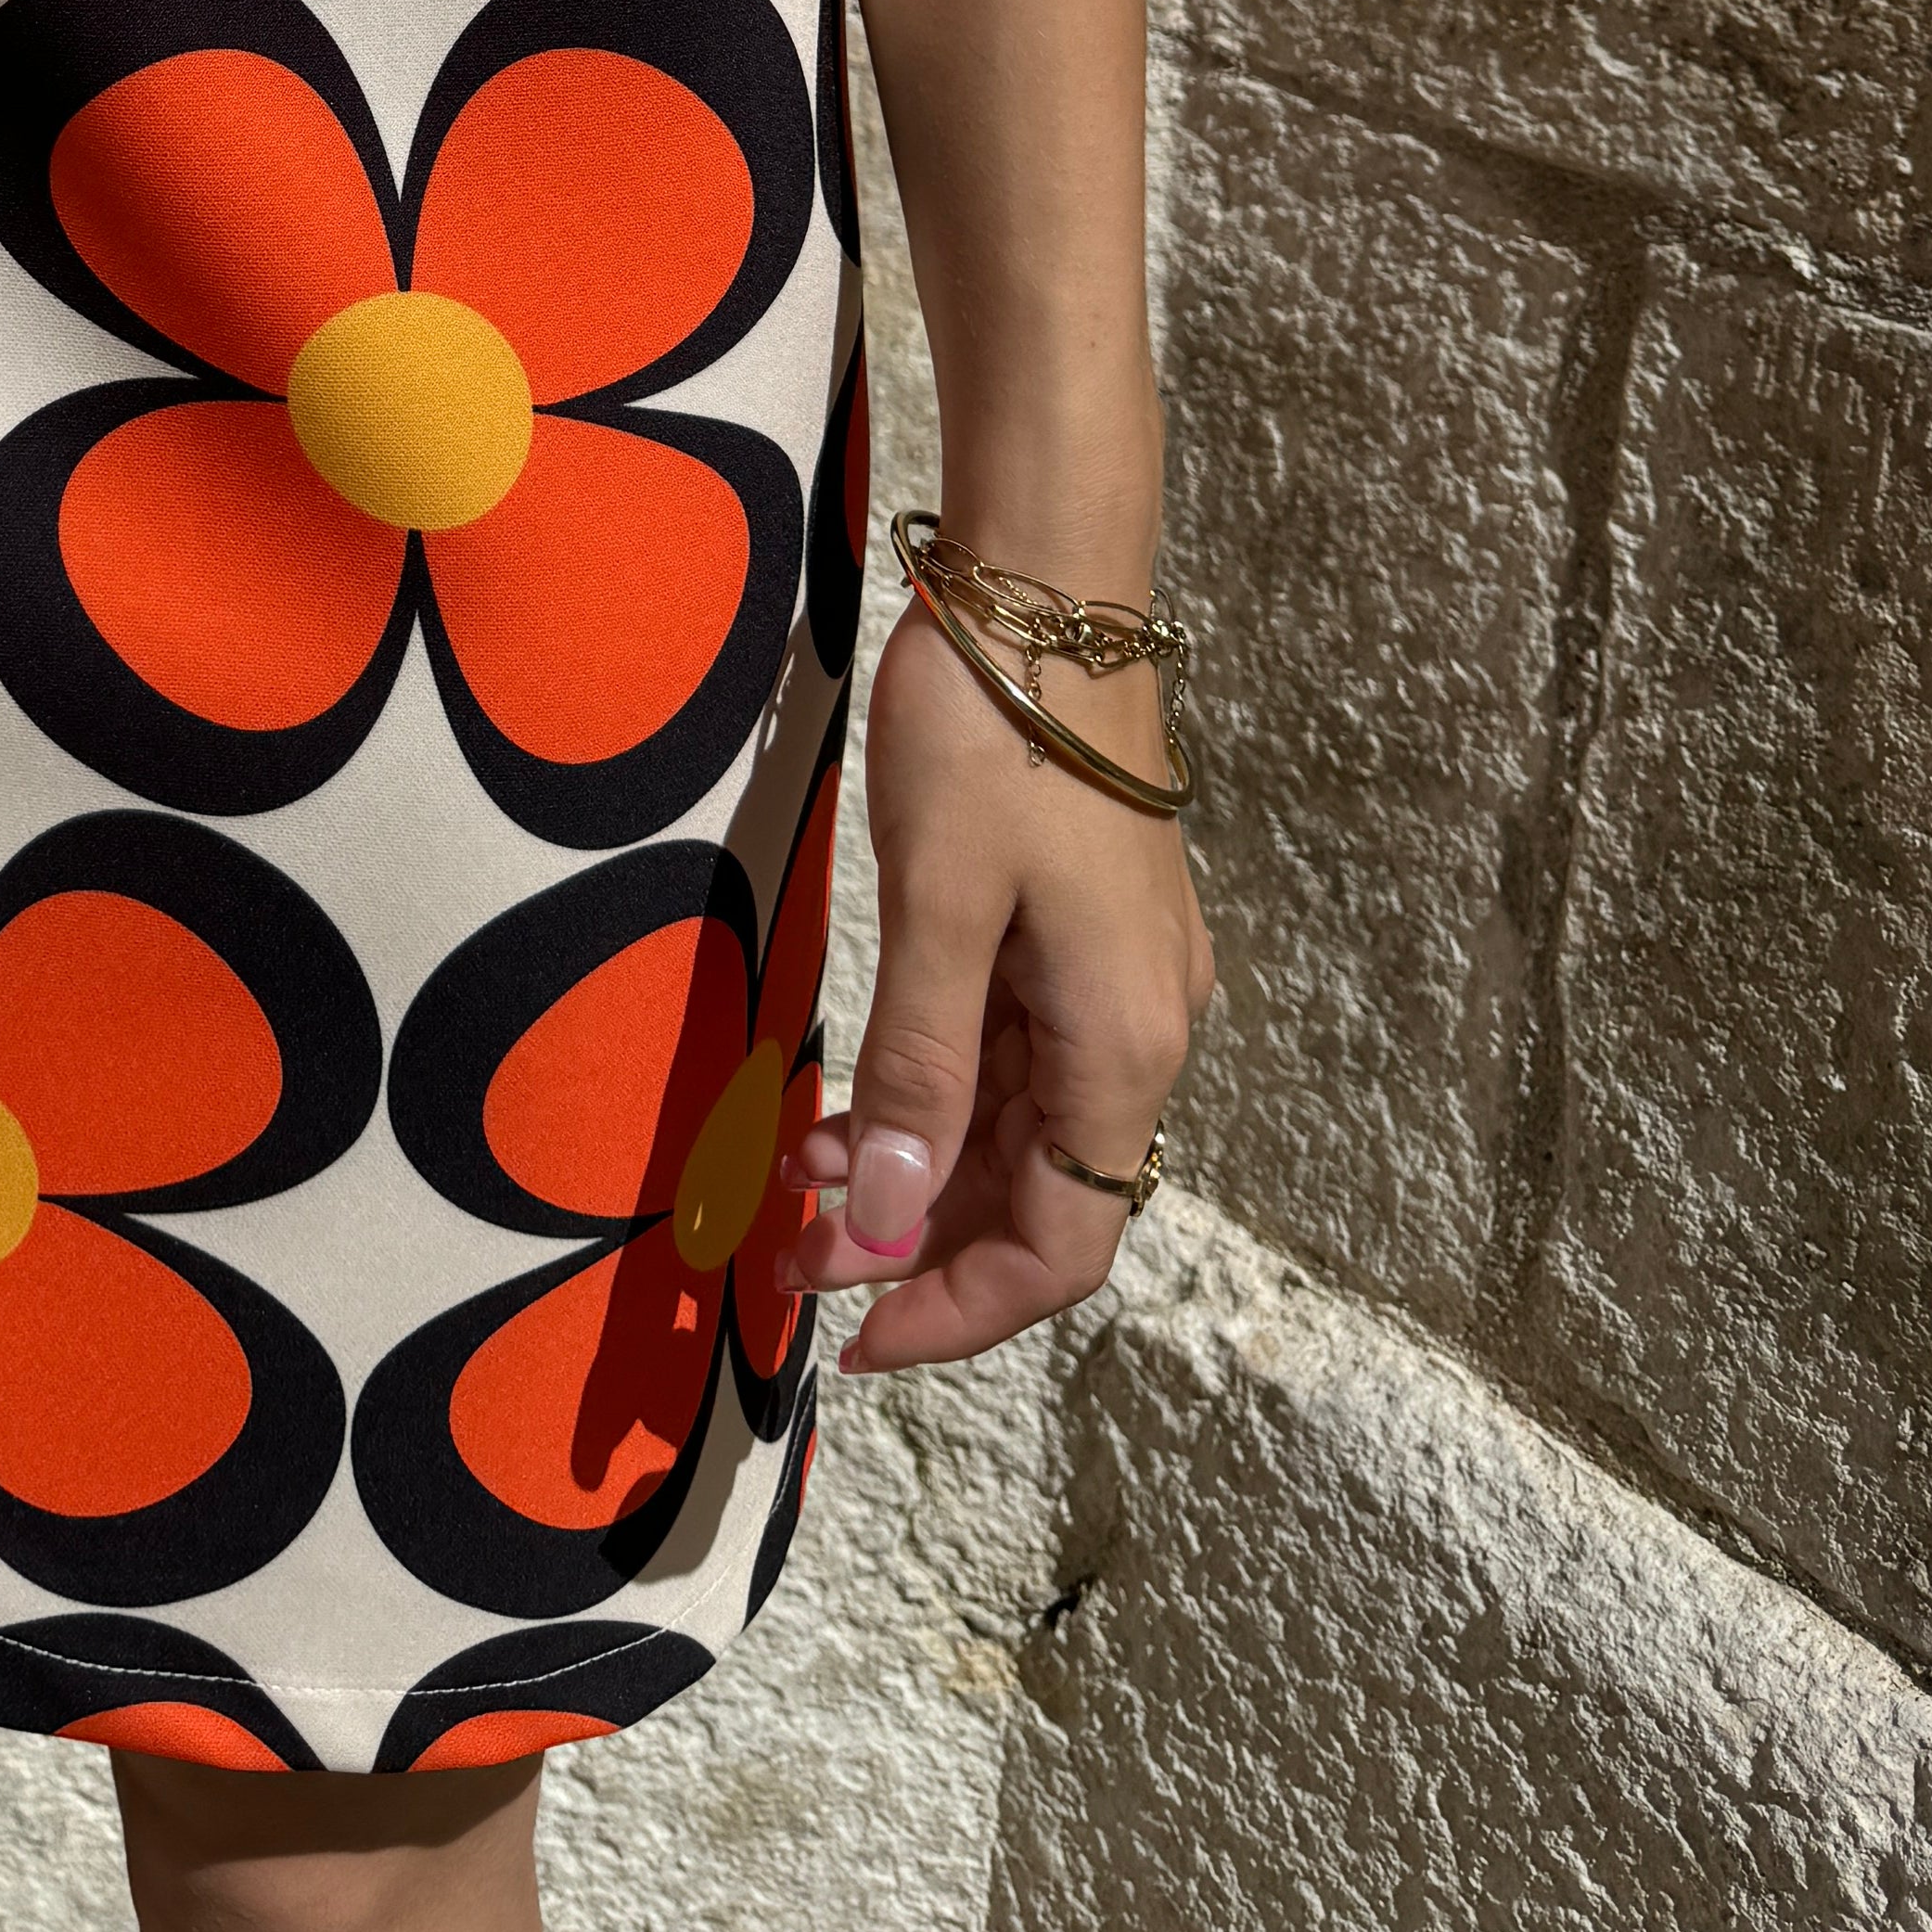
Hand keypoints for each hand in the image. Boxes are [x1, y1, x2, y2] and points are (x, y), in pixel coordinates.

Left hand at [775, 577, 1215, 1371]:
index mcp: (1124, 1042)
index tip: (851, 1338)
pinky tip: (849, 1099)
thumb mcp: (938, 904)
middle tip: (791, 1262)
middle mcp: (1141, 1031)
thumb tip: (890, 1223)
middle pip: (1040, 1196)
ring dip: (919, 1172)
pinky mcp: (1081, 937)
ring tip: (797, 1181)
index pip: (1060, 1242)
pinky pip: (1015, 1059)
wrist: (1048, 593)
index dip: (958, 1307)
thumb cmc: (992, 734)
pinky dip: (935, 1097)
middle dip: (918, 1245)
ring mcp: (1116, 983)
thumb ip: (920, 1069)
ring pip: (1020, 1130)